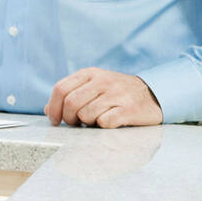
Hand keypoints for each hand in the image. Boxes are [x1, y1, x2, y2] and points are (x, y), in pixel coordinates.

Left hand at [44, 67, 161, 127]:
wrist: (153, 95)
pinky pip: (104, 122)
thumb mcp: (94, 86)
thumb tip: (48, 110)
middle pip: (71, 103)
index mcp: (90, 73)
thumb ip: (71, 94)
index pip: (61, 88)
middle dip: (68, 119)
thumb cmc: (118, 93)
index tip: (54, 120)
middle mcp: (103, 81)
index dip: (53, 107)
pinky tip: (109, 122)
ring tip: (96, 120)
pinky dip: (102, 126)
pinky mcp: (128, 109)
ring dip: (87, 123)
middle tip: (75, 123)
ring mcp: (116, 94)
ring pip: (86, 114)